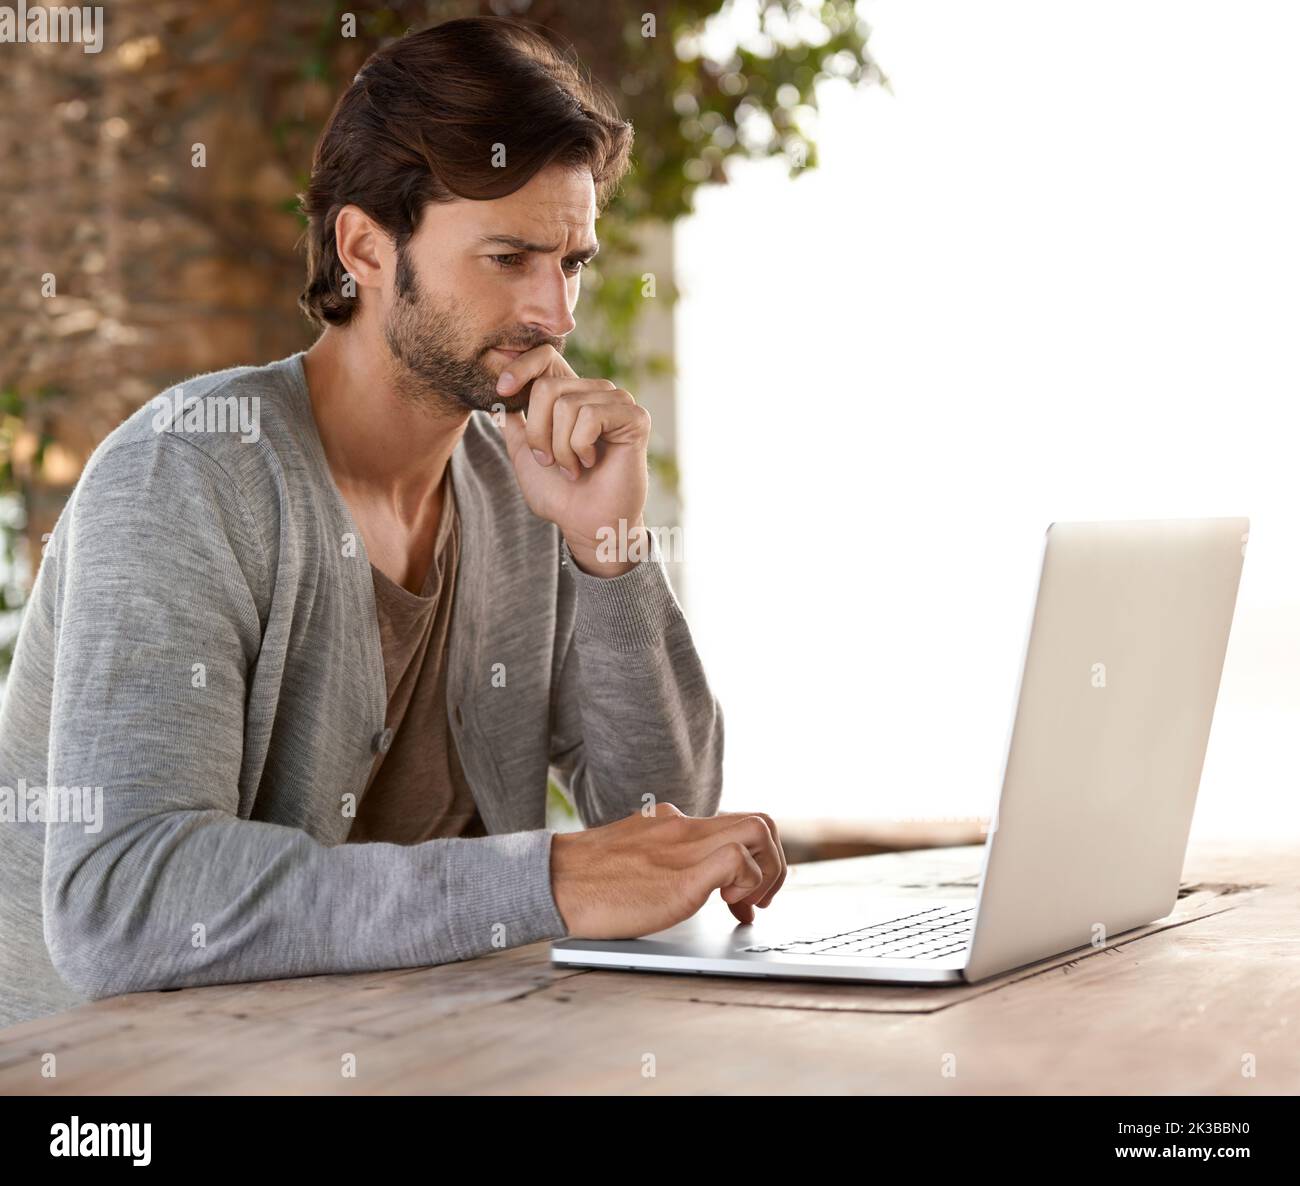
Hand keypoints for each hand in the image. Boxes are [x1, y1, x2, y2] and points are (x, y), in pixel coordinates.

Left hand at [494, 345, 649, 578]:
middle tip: (549, 461)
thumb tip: (497, 398)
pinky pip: (590, 416)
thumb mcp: (523, 455)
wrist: (586, 524)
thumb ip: (512, 424)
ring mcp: (618, 402)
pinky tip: (591, 463)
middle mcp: (595, 392)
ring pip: (566, 404)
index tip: (502, 392)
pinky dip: (580, 447)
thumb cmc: (560, 494)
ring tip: (572, 468)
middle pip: (547, 387)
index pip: (546, 357)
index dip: (521, 367)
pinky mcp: (634, 418)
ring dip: (560, 447)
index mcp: (570, 395)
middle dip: (537, 432)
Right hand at [550, 803, 788, 938]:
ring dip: (769, 871)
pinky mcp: (684, 875)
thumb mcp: (630, 857)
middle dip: (774, 863)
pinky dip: (747, 885)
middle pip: (758, 821)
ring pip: (759, 830)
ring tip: (748, 905)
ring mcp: (685, 846)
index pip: (732, 824)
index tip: (742, 897)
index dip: (752, 861)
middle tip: (760, 901)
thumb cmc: (584, 881)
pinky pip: (738, 860)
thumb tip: (679, 884)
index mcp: (671, 822)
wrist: (551, 882)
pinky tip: (728, 907)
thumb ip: (659, 859)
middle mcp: (683, 826)